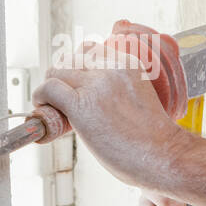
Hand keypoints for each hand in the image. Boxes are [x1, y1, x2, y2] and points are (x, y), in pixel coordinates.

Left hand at [31, 39, 186, 188]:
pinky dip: (41, 97)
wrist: (164, 155)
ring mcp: (96, 85)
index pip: (92, 50)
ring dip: (50, 86)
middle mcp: (111, 67)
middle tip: (62, 97)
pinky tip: (44, 108)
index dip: (79, 67)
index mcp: (128, 63)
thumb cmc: (156, 139)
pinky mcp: (81, 105)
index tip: (76, 83)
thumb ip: (121, 90)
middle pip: (71, 58)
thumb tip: (96, 101)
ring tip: (53, 105)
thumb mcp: (141, 98)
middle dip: (63, 75)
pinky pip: (49, 89)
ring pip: (57, 71)